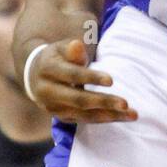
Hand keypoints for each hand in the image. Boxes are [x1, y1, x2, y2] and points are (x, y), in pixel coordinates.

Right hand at [22, 38, 137, 123]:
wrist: (34, 77)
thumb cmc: (56, 58)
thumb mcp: (60, 48)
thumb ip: (71, 49)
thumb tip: (77, 45)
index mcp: (48, 70)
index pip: (71, 75)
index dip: (91, 77)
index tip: (112, 80)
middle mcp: (48, 92)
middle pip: (79, 99)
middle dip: (103, 102)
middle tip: (125, 103)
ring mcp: (54, 108)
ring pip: (84, 114)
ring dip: (109, 115)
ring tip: (132, 114)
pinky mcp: (62, 118)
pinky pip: (86, 120)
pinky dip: (104, 119)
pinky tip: (122, 117)